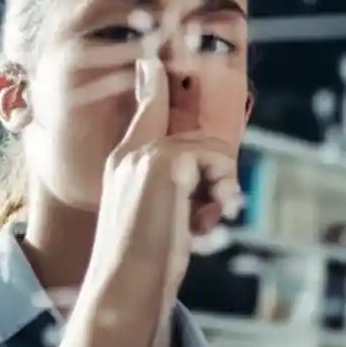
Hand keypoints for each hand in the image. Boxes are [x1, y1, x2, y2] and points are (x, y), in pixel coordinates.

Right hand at [84, 58, 242, 303]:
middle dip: (217, 175)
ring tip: (204, 222)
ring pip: (213, 149)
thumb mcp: (156, 218)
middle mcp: (131, 153)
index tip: (151, 61)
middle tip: (208, 215)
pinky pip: (217, 160)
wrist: (124, 286)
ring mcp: (146, 155)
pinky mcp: (164, 163)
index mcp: (123, 162)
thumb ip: (172, 189)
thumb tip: (208, 180)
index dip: (152, 80)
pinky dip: (222, 191)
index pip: (144, 106)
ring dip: (221, 188)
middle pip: (199, 134)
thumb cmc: (142, 263)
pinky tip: (205, 220)